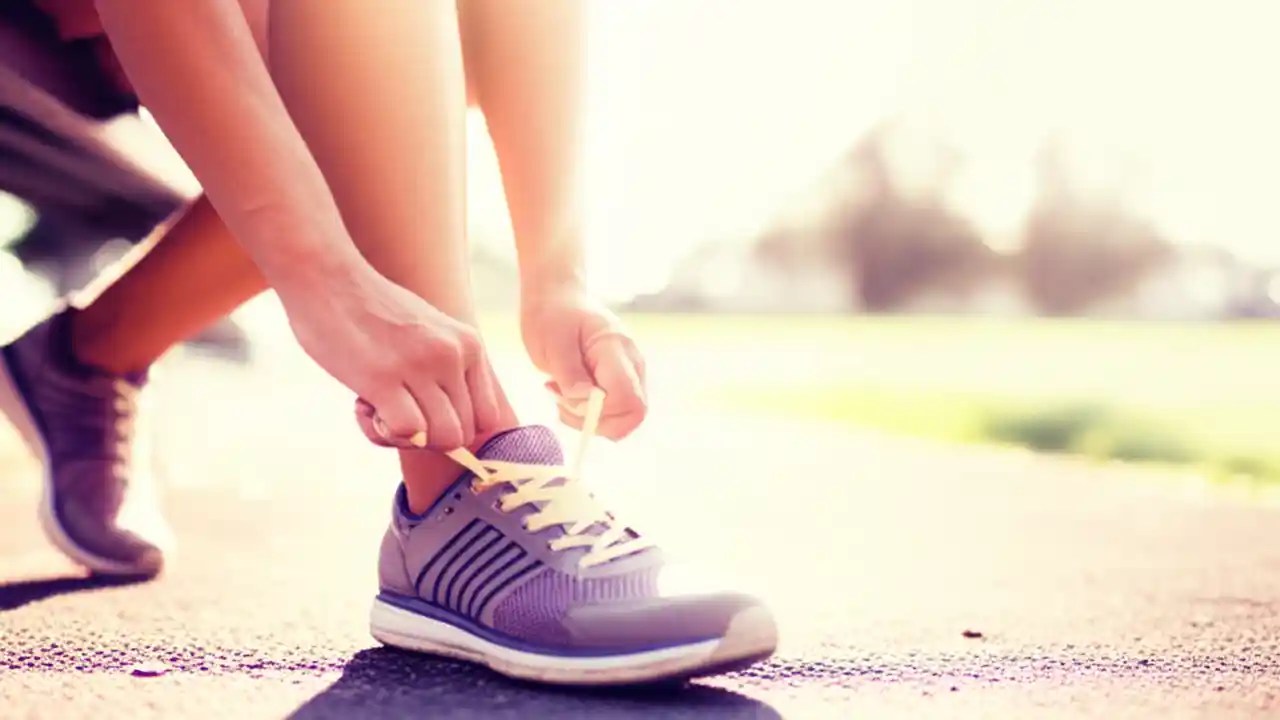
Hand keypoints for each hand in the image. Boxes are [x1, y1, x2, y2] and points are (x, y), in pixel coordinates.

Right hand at [277, 264, 502, 450]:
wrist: (326, 276)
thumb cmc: (371, 309)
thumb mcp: (430, 331)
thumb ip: (445, 369)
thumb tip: (446, 432)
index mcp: (469, 345)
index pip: (487, 417)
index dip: (455, 427)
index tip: (423, 411)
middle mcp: (453, 355)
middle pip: (463, 434)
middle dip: (429, 438)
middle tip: (394, 412)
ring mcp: (420, 366)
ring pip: (441, 438)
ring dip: (406, 438)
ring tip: (377, 408)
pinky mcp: (383, 378)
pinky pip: (407, 432)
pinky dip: (383, 433)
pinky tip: (362, 406)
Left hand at [521, 282, 647, 439]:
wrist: (557, 298)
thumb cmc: (552, 315)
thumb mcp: (551, 342)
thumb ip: (570, 372)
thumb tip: (587, 400)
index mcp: (616, 349)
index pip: (628, 398)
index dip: (600, 411)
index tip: (567, 396)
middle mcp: (631, 364)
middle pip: (634, 414)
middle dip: (596, 421)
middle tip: (562, 401)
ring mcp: (629, 374)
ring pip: (624, 418)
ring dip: (589, 418)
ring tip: (560, 393)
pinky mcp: (620, 382)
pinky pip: (614, 412)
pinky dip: (589, 413)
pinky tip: (567, 393)